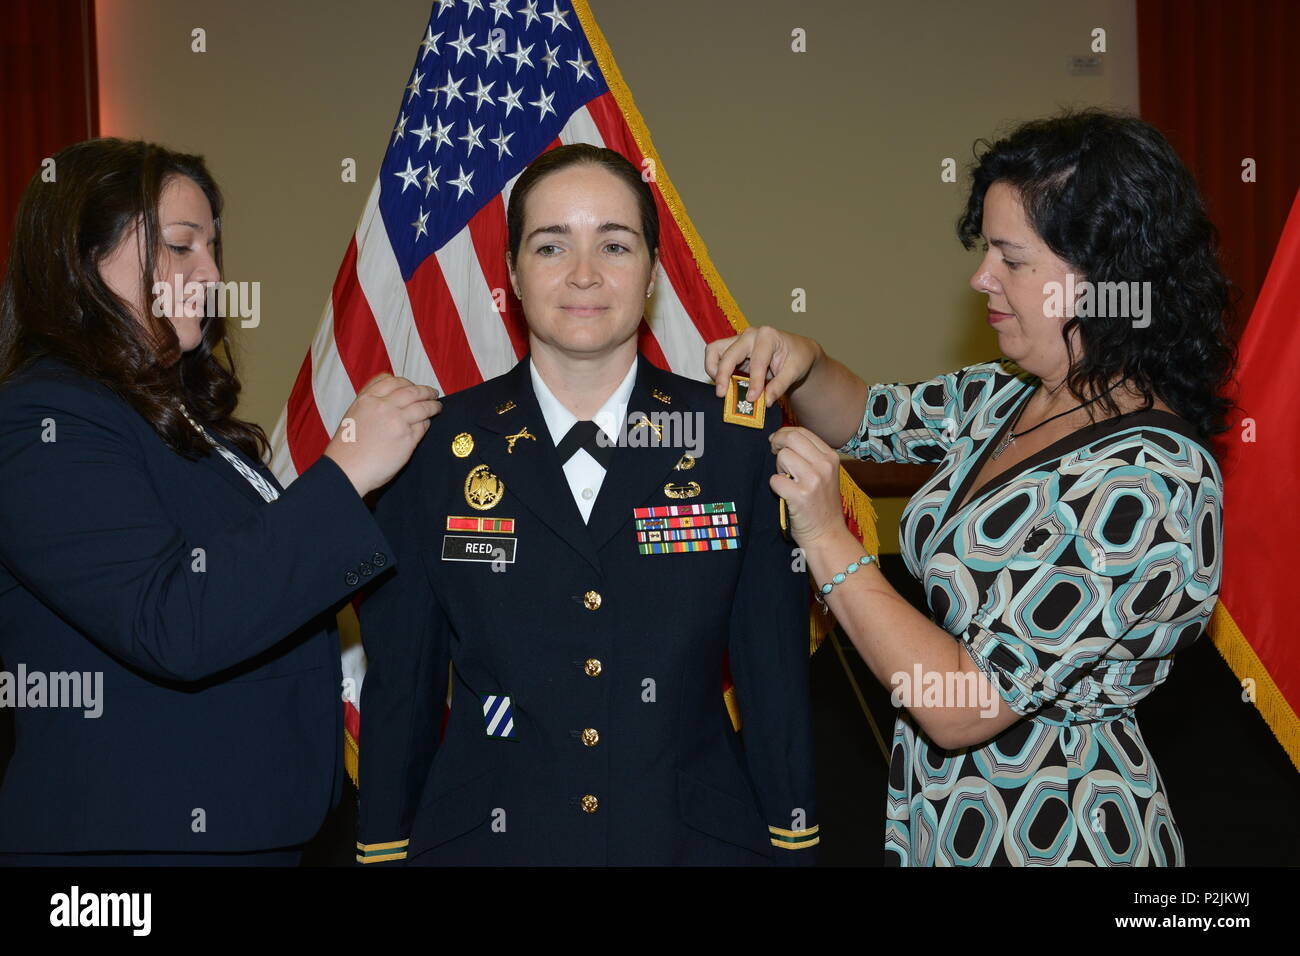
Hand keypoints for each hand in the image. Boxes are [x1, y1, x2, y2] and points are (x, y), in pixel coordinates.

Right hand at [324, 374, 441, 496]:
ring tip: (437, 407)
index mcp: (367, 399)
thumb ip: (369, 403)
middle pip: (411, 391)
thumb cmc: (346, 449)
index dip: (405, 382)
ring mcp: (397, 421)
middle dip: (425, 391)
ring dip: (433, 405)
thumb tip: (387, 398)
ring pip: (422, 406)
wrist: (346, 470)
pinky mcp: (408, 438)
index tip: (411, 385)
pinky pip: (423, 425)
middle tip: (432, 393)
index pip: (391, 380)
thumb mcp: (352, 416)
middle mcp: (383, 406)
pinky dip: (427, 423)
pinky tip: (427, 424)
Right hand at [705, 326, 820, 408]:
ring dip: (713, 369)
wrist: (796, 350)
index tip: (752, 398)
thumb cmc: (797, 357)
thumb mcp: (795, 371)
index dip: (754, 381)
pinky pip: (715, 356)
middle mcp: (750, 335)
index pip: (757, 361)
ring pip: (714, 349)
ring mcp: (739, 340)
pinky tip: (723, 384)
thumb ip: (780, 386)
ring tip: (720, 388)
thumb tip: (765, 401)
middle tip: (722, 395)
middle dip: (723, 374)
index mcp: (768, 336)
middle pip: (728, 353)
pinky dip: (714, 370)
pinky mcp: (732, 349)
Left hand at [769, 426, 848, 547]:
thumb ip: (810, 455)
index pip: (802, 432)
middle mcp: (824, 466)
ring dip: (778, 468)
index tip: (777, 443)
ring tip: (786, 480)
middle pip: (791, 438)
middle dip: (777, 443)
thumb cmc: (821, 504)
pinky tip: (784, 494)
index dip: (784, 434)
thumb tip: (782, 437)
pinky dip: (775, 487)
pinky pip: (775, 479)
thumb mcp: (825, 474)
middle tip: (773, 453)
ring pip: (782, 456)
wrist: (827, 534)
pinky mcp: (800, 496)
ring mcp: (813, 480)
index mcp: (831, 457)